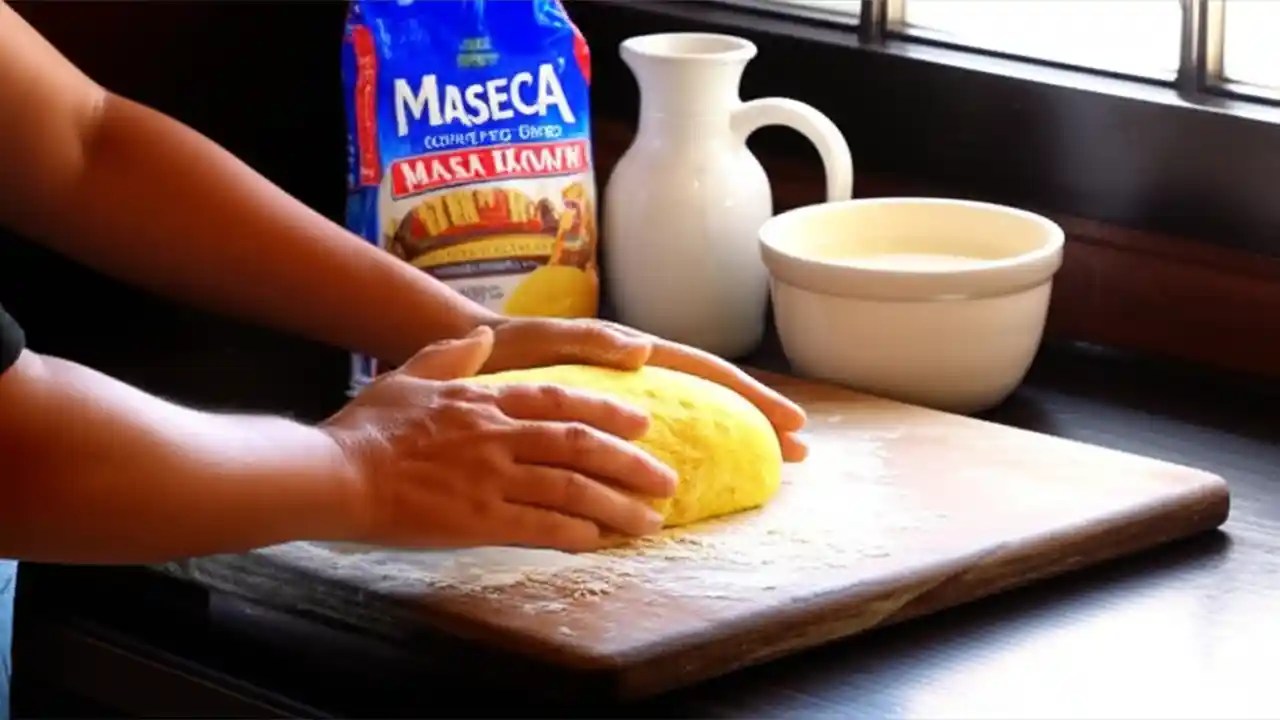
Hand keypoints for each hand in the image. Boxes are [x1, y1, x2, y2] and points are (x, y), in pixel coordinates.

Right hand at [321, 326, 677, 551]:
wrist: (334, 473)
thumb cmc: (366, 427)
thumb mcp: (410, 375)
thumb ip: (453, 354)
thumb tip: (484, 335)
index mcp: (485, 401)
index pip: (560, 401)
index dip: (606, 413)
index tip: (642, 426)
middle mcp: (498, 436)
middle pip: (580, 445)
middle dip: (631, 464)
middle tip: (665, 480)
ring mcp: (492, 478)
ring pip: (572, 489)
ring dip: (617, 505)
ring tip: (650, 521)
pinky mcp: (479, 519)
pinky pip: (540, 526)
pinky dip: (576, 533)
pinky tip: (600, 543)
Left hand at [477, 317, 808, 461]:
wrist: (471, 359)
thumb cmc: (507, 345)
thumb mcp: (542, 337)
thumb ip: (587, 339)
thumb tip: (644, 351)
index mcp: (632, 356)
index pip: (705, 372)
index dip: (749, 395)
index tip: (789, 419)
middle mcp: (639, 379)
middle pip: (712, 399)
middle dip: (757, 420)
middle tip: (800, 450)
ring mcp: (626, 403)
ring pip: (693, 421)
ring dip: (734, 440)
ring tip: (773, 466)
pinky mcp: (607, 426)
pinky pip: (661, 442)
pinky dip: (689, 458)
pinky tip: (708, 484)